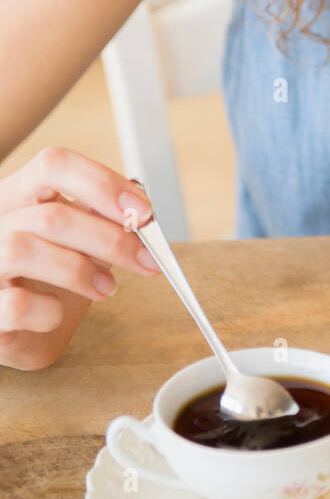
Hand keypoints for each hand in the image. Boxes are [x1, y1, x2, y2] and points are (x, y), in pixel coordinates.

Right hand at [0, 148, 157, 370]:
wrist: (18, 333)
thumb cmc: (47, 283)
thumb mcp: (76, 243)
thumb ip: (99, 220)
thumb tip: (140, 213)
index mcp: (18, 196)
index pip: (53, 165)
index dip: (102, 183)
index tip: (141, 211)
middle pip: (49, 215)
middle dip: (109, 239)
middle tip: (146, 259)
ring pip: (20, 249)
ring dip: (78, 271)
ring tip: (107, 288)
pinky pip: (14, 304)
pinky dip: (47, 312)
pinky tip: (55, 314)